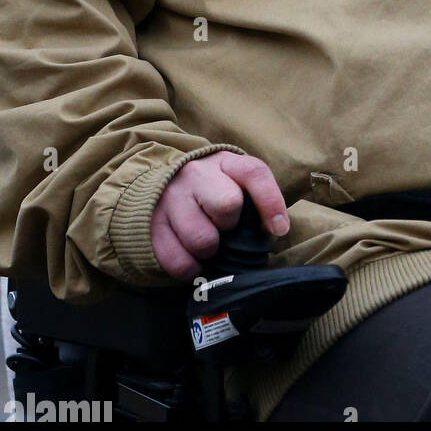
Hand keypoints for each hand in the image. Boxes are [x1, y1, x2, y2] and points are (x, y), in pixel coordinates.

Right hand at [150, 151, 288, 280]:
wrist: (159, 184)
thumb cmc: (210, 188)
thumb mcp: (234, 179)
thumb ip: (255, 196)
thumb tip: (275, 229)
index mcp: (223, 161)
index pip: (254, 173)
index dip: (271, 202)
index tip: (279, 229)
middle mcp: (195, 174)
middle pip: (227, 204)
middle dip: (231, 226)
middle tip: (225, 229)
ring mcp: (170, 198)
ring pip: (202, 239)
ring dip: (210, 251)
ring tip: (207, 244)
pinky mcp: (152, 225)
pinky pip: (178, 261)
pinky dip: (190, 269)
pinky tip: (193, 259)